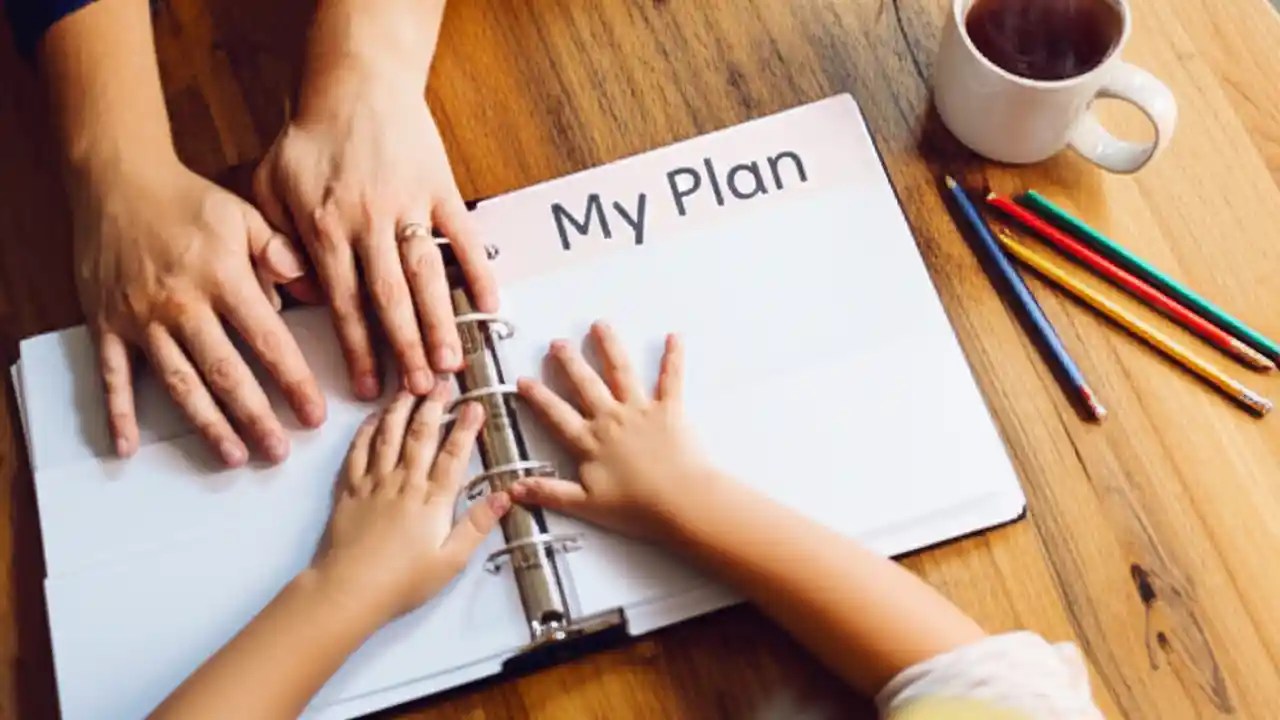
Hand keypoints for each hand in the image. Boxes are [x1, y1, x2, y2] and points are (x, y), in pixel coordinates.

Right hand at [72, 158, 324, 464]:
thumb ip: (282, 254)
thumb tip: (318, 290)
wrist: (117, 179)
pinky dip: (117, 413)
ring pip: (178, 382)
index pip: (268, 340)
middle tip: (278, 453)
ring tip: (232, 457)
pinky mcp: (106, 324)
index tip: (315, 415)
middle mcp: (182, 304)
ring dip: (206, 424)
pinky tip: (128, 447)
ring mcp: (141, 317)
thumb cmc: (190, 201)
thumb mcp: (245, 216)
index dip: (293, 382)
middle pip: (225, 373)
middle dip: (255, 417)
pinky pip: (112, 375)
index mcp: (224, 278)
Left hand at [254, 64, 497, 400]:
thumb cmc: (310, 140)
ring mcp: (409, 205)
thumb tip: (298, 296)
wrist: (355, 84)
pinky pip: (463, 236)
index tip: (370, 388)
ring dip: (442, 321)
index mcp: (324, 228)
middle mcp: (368, 222)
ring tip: (454, 363)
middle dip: (405, 349)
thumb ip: (274, 243)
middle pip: (390, 298)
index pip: (343, 302)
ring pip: (428, 274)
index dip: (359, 350)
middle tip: (422, 391)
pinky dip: (478, 271)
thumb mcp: (270, 186)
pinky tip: (490, 305)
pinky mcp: (441, 189)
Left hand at [314, 390, 510, 620]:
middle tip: (443, 382)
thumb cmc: (403, 581)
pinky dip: (368, 428)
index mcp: (432, 500)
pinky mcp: (350, 489)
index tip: (475, 405)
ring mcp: (374, 482)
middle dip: (434, 405)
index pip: (454, 454)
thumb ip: (477, 525)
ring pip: (389, 434)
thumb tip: (505, 496)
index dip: (465, 427)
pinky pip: (359, 450)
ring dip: (402, 407)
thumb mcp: (451, 561)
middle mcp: (404, 483)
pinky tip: (375, 415)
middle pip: (421, 434)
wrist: (349, 589)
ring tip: (411, 386)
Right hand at [512, 322, 715, 539]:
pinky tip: (673, 336)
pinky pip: (671, 379)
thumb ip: (549, 492)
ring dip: (609, 346)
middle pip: (585, 384)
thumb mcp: (585, 504)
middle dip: (570, 362)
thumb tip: (513, 488)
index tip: (523, 380)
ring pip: (621, 371)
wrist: (680, 501)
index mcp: (590, 441)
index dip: (538, 397)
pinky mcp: (669, 410)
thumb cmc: (636, 507)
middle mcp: (611, 419)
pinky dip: (673, 357)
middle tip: (558, 343)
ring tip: (600, 325)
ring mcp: (640, 410)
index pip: (556, 414)